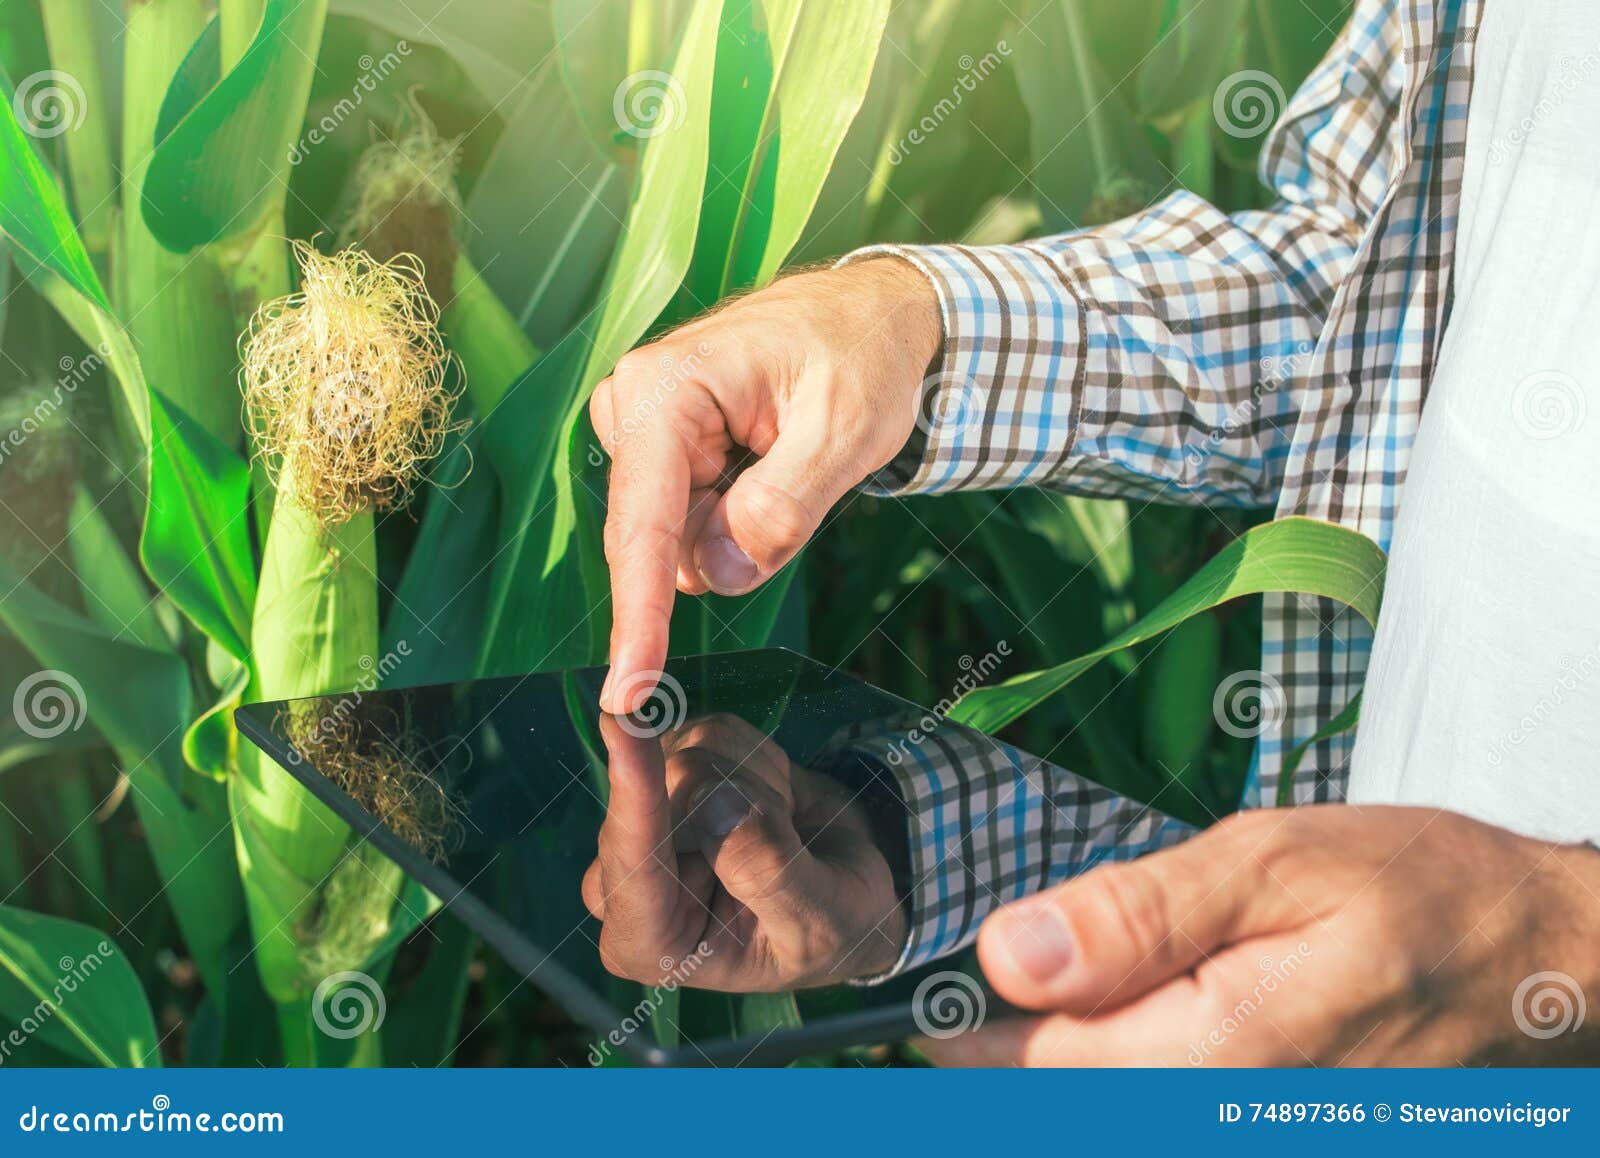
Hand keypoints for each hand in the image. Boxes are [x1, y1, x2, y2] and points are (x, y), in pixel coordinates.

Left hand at [583, 712, 906, 991]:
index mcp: (651, 944)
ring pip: (690, 753)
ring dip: (758, 782)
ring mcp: (645, 820)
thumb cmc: (834, 930)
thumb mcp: (816, 921)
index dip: (632, 795)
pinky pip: (712, 730)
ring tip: (784, 830)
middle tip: (794, 849)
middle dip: (745, 802)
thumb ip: (765, 873)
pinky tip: (773, 802)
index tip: (621, 725)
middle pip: (667, 792)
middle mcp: (629, 882)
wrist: (855, 893)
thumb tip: (707, 800)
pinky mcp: (668, 771)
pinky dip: (758, 756)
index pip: (632, 865)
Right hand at [589, 259, 939, 711]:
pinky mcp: (663, 450)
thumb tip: (717, 575)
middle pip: (662, 540)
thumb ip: (782, 507)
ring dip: (740, 525)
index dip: (638, 616)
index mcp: (665, 388)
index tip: (628, 693)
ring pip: (680, 541)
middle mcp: (634, 404)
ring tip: (790, 449)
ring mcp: (644, 428)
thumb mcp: (844, 432)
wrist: (874, 316)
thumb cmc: (863, 355)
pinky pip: (694, 525)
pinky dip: (739, 516)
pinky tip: (769, 458)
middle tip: (804, 468)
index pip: (644, 524)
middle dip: (728, 542)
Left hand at [921, 805, 1599, 1065]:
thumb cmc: (1421, 895)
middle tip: (1012, 972)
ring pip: (1111, 1108)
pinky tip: (1140, 1019)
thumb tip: (1007, 951)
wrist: (1544, 965)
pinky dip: (1127, 1068)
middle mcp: (1230, 1123)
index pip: (1036, 1068)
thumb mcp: (1274, 862)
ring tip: (1082, 988)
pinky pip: (1162, 1104)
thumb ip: (1137, 914)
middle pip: (1064, 1102)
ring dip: (1072, 1059)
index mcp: (1219, 1060)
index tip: (936, 986)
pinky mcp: (1269, 1126)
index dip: (970, 1023)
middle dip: (1015, 1043)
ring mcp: (1257, 1132)